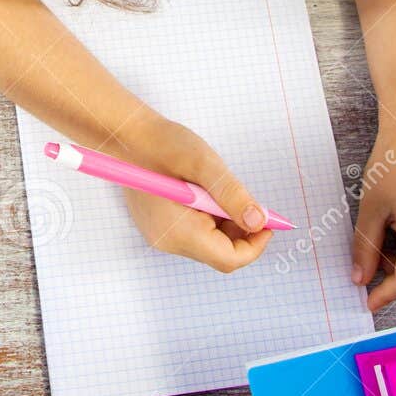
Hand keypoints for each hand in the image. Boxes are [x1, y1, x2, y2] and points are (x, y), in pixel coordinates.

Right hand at [119, 117, 274, 273]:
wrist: (127, 136)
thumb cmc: (163, 145)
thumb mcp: (205, 165)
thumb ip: (232, 195)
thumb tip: (259, 221)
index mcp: (179, 232)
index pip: (229, 259)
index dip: (255, 245)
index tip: (268, 222)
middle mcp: (168, 242)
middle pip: (219, 253)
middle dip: (240, 231)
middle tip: (245, 200)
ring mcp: (162, 236)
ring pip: (208, 244)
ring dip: (224, 222)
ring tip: (216, 190)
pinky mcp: (160, 228)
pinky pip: (194, 234)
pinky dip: (208, 219)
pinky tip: (203, 193)